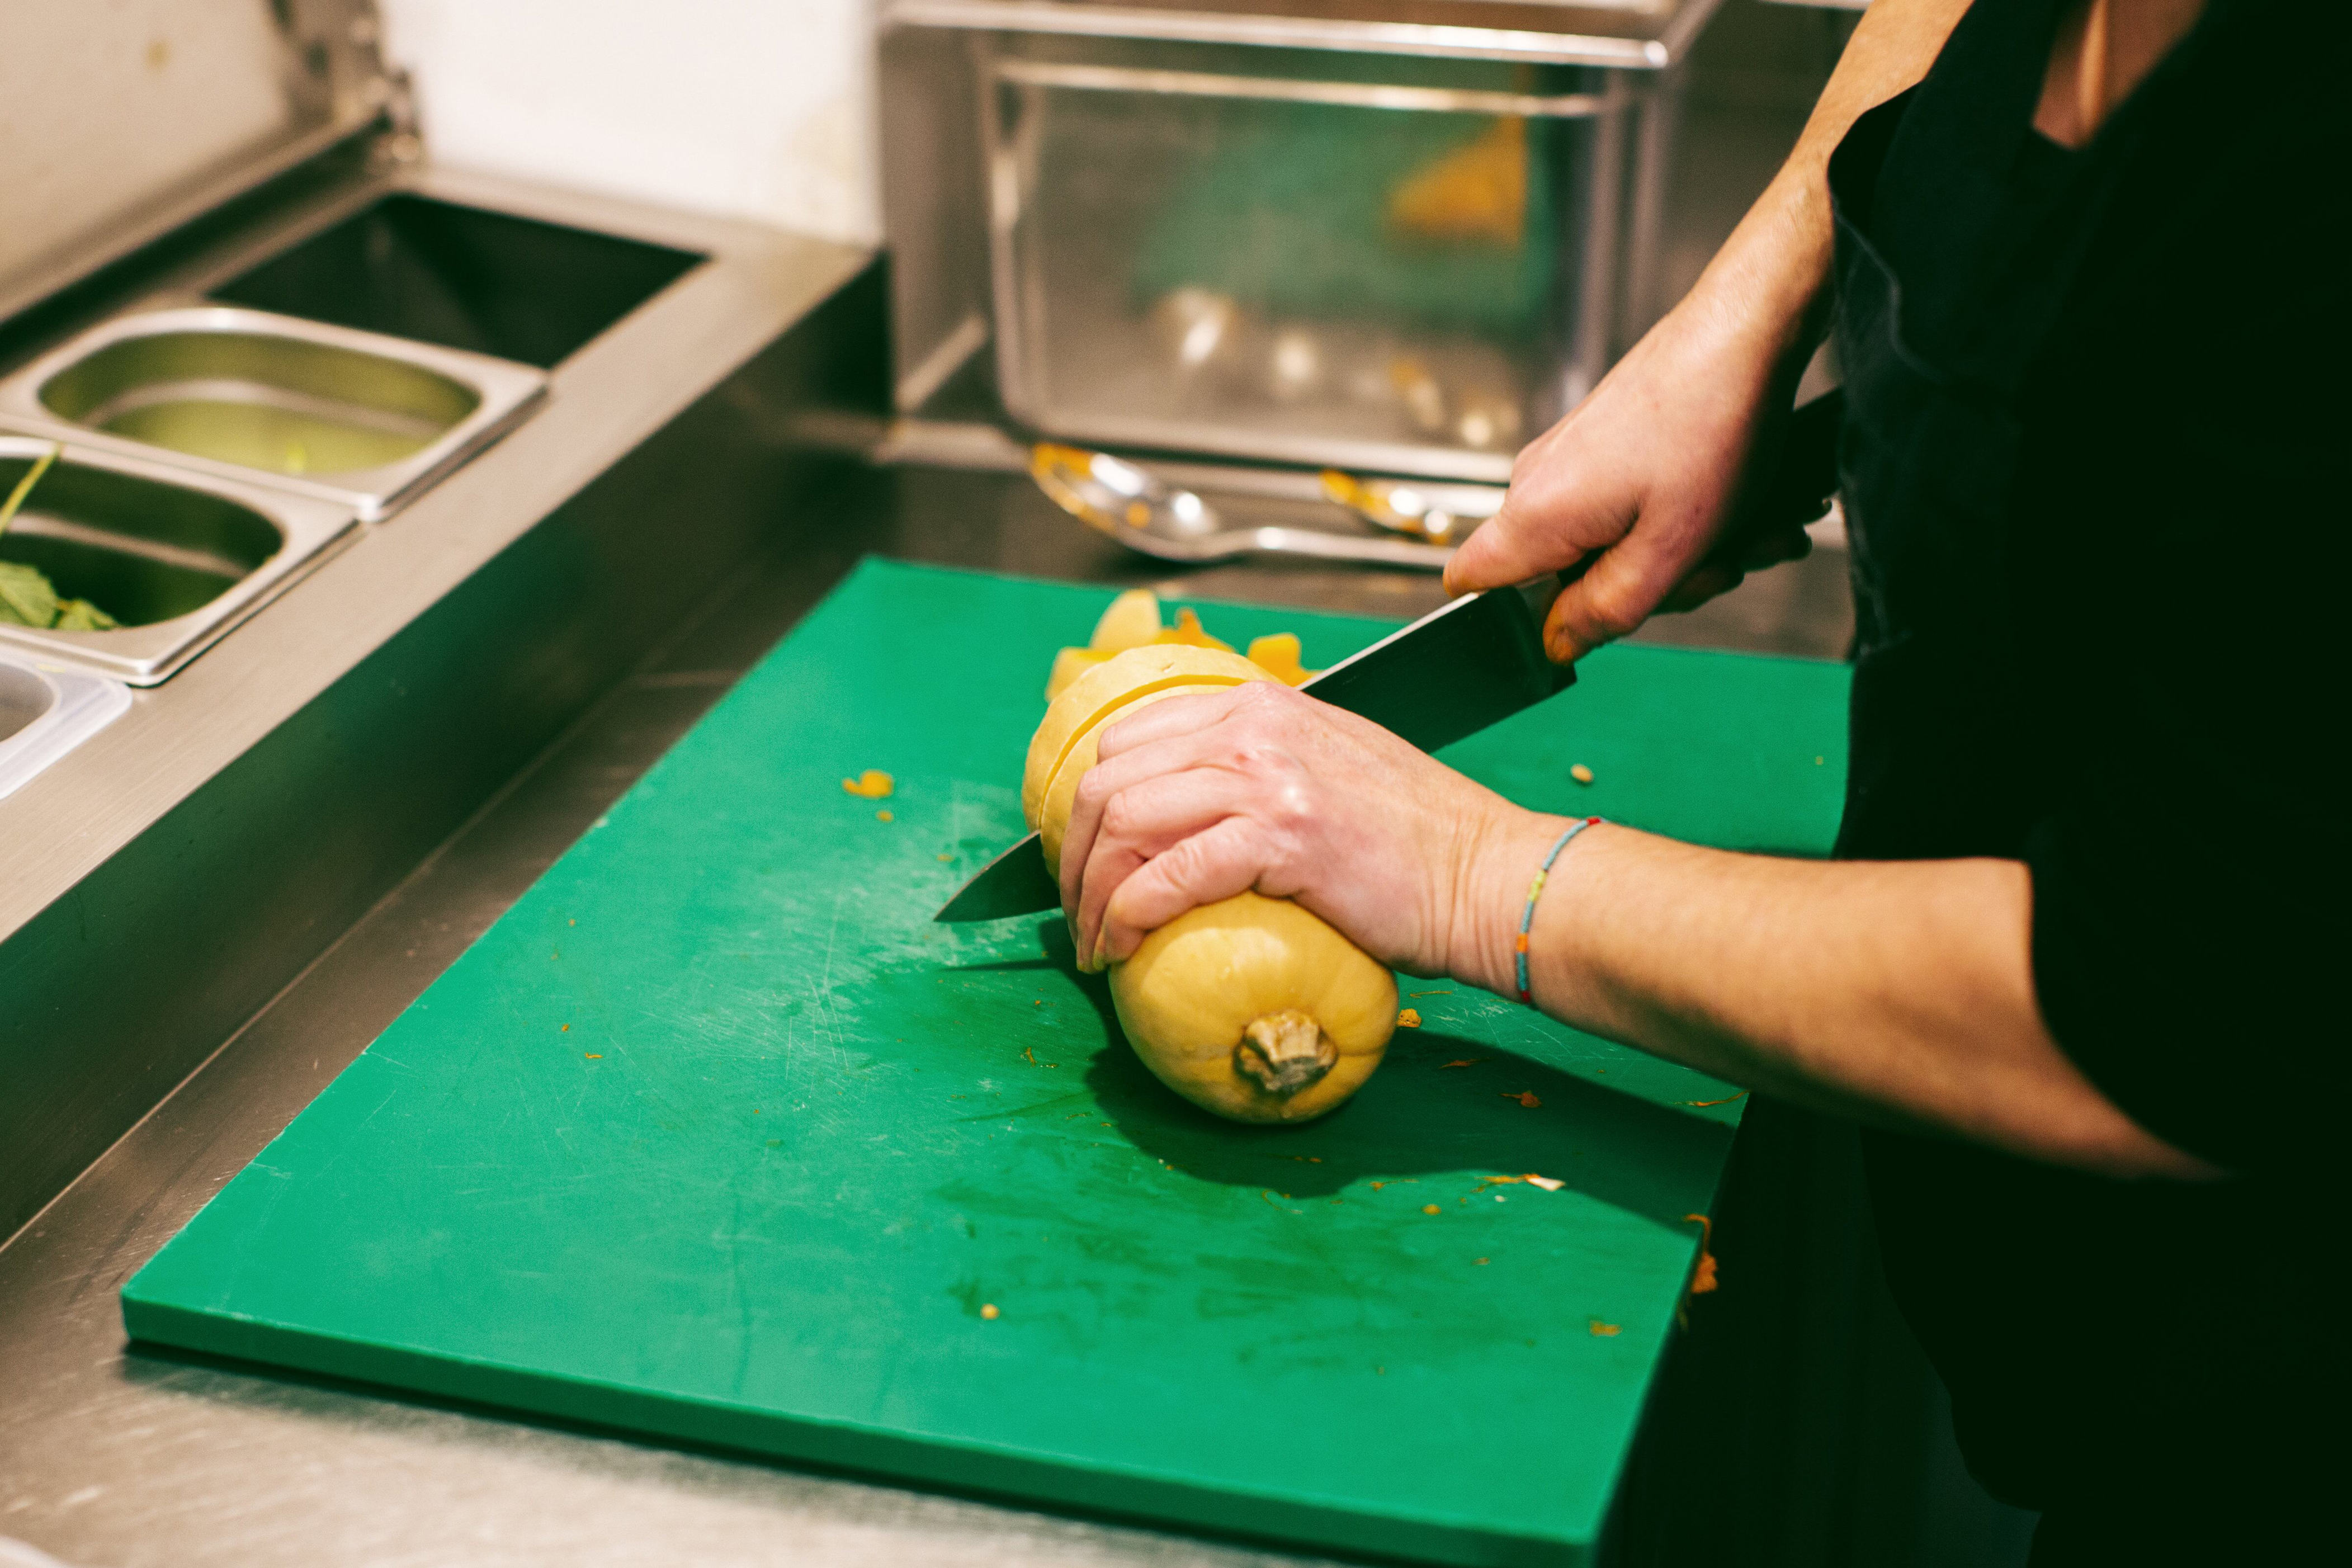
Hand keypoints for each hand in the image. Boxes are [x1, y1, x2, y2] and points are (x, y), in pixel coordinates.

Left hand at [1056, 681, 1554, 984]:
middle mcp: (1254, 727)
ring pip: (1125, 821)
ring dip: (1090, 893)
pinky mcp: (1282, 835)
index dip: (1088, 804)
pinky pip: (1168, 874)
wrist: (1487, 874)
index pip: (1129, 735)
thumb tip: (1189, 810)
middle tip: (1077, 913)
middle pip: (1111, 777)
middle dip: (1074, 853)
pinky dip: (1126, 916)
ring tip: (1094, 944)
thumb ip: (1260, 771)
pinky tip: (1120, 950)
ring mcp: (1267, 776)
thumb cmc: (1416, 845)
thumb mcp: (1328, 771)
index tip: (1084, 859)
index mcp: (1259, 705)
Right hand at [1445, 298, 1801, 661]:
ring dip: (1686, 552)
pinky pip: (1634, 509)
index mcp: (1535, 514)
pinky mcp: (1604, 444)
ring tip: (1749, 531)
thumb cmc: (1713, 427)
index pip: (1470, 585)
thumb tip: (1558, 645)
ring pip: (1611, 545)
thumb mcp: (1670, 548)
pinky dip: (1688, 517)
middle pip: (1562, 578)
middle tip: (1716, 567)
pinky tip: (1745, 509)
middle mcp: (1538, 482)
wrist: (1748, 328)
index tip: (1581, 625)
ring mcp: (1571, 461)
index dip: (1512, 622)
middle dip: (1645, 588)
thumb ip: (1607, 610)